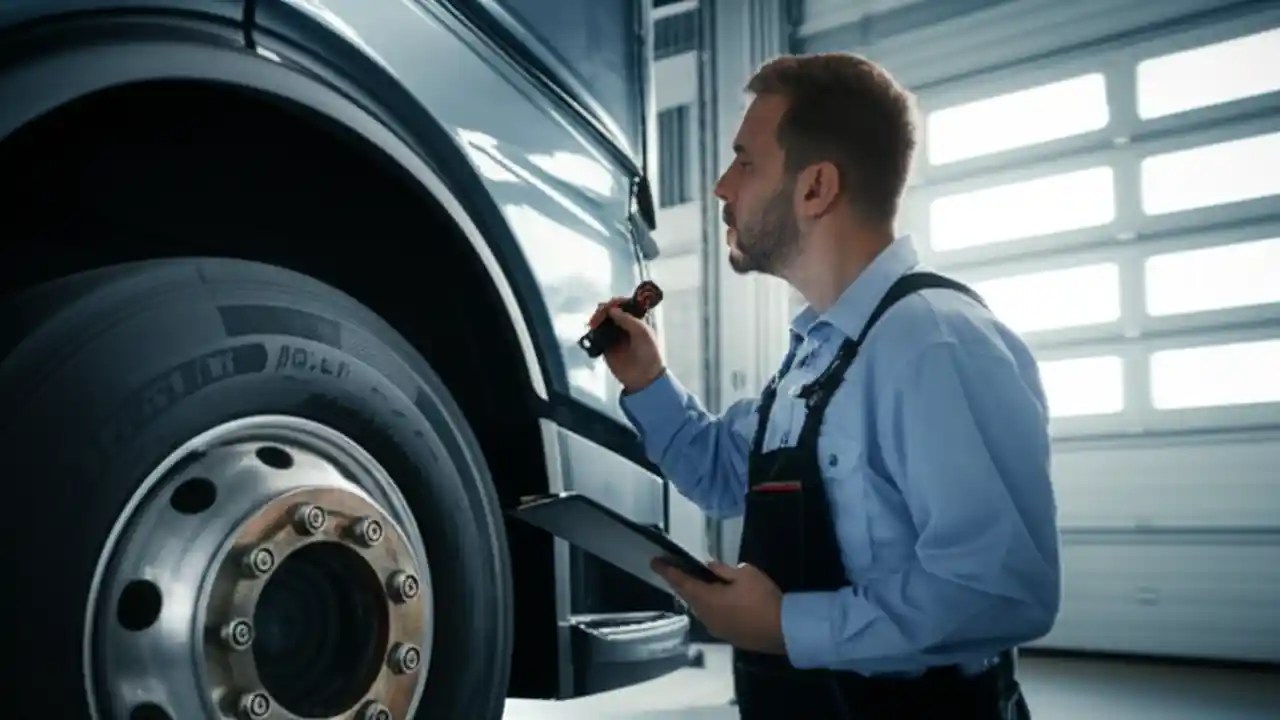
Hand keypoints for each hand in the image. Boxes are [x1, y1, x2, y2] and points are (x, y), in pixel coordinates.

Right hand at [587, 297, 664, 392]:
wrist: (643, 377)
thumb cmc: (648, 353)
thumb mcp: (642, 332)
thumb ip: (627, 319)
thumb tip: (611, 309)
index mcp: (638, 318)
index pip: (625, 303)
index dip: (616, 302)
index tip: (610, 307)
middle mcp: (626, 324)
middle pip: (611, 309)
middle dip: (603, 310)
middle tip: (598, 317)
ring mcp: (615, 334)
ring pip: (602, 320)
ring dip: (596, 319)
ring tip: (593, 324)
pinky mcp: (606, 345)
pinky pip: (596, 334)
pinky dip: (592, 331)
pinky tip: (592, 331)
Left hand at [651, 557, 785, 654]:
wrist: (783, 631)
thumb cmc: (762, 599)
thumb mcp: (745, 574)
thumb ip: (723, 570)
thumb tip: (710, 568)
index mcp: (706, 599)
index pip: (681, 581)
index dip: (667, 571)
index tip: (654, 562)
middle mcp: (705, 615)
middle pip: (688, 596)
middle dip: (681, 582)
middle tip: (675, 569)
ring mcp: (716, 628)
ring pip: (700, 608)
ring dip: (697, 595)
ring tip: (698, 582)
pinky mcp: (728, 636)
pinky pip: (713, 616)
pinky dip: (710, 605)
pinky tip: (719, 600)